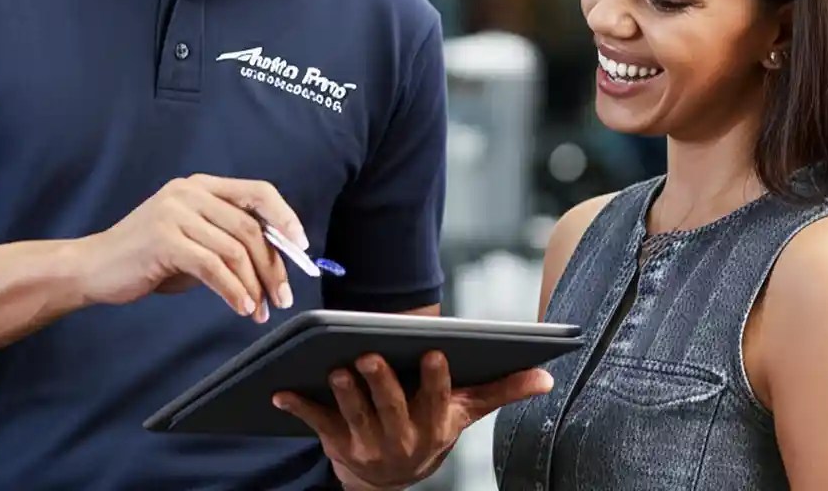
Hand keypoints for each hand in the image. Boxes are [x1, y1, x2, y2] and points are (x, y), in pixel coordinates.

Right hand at [76, 174, 307, 321]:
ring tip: (260, 310)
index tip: (300, 246)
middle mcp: (190, 192)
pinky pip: (213, 267)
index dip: (285, 217)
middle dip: (272, 267)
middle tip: (281, 297)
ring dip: (254, 285)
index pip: (258, 191)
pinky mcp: (165, 240)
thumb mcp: (192, 239)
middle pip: (250, 228)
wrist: (94, 267)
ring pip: (235, 251)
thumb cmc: (146, 258)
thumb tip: (273, 258)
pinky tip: (241, 307)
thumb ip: (227, 239)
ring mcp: (176, 213)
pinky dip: (233, 290)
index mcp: (200, 186)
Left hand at [273, 352, 553, 489]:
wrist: (392, 475)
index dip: (434, 378)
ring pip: (354, 414)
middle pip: (390, 406)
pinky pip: (316, 423)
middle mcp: (402, 436)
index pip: (437, 398)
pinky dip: (297, 406)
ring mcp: (367, 441)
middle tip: (369, 355)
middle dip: (380, 382)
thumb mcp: (466, 412)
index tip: (432, 352)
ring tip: (334, 367)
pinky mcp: (336, 441)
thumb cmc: (432, 425)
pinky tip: (279, 390)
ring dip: (343, 392)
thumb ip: (504, 390)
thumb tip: (547, 375)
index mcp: (435, 422)